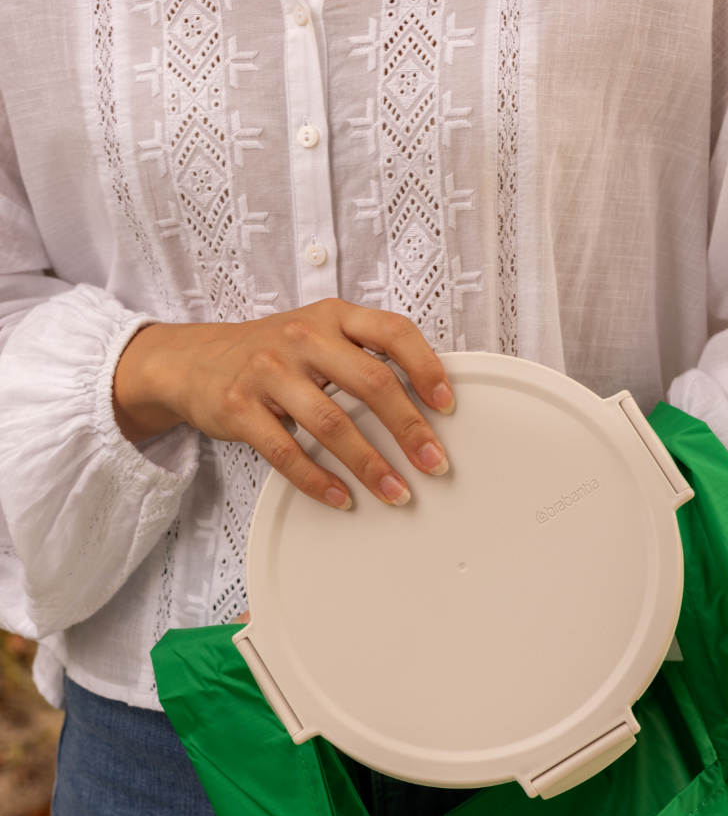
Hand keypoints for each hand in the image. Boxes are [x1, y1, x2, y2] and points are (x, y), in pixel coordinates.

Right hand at [112, 299, 454, 508]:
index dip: (426, 367)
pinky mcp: (239, 408)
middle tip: (434, 463)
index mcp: (331, 317)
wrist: (190, 360)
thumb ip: (362, 353)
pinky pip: (286, 452)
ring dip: (370, 464)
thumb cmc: (269, 353)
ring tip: (397, 492)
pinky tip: (343, 498)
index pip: (392, 332)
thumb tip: (424, 400)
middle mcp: (302, 337)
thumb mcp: (316, 334)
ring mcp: (268, 371)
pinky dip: (318, 480)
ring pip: (331, 423)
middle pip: (370, 382)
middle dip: (409, 428)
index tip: (448, 405)